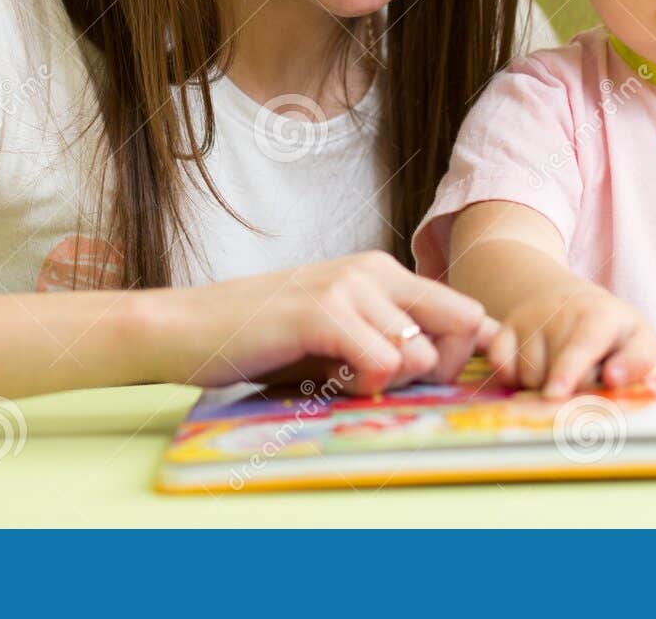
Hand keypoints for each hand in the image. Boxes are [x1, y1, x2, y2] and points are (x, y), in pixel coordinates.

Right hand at [144, 251, 493, 394]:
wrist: (187, 328)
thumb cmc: (263, 340)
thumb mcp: (340, 337)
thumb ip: (391, 344)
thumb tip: (450, 369)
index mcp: (383, 272)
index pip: (468, 312)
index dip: (456, 357)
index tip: (420, 381)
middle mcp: (375, 270)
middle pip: (464, 324)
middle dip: (438, 370)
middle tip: (385, 382)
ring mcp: (350, 286)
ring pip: (421, 351)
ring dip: (390, 381)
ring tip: (341, 377)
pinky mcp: (322, 311)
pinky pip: (383, 361)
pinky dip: (363, 384)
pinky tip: (327, 379)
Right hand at [488, 281, 655, 398]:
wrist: (573, 300)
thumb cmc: (613, 332)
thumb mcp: (640, 340)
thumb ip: (637, 361)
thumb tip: (614, 378)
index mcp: (598, 315)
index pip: (580, 344)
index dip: (568, 370)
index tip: (557, 393)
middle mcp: (559, 311)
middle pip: (551, 371)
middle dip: (566, 389)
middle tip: (584, 377)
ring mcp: (529, 317)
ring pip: (526, 374)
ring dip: (543, 385)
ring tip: (561, 369)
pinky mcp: (507, 326)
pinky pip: (500, 364)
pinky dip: (512, 376)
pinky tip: (533, 367)